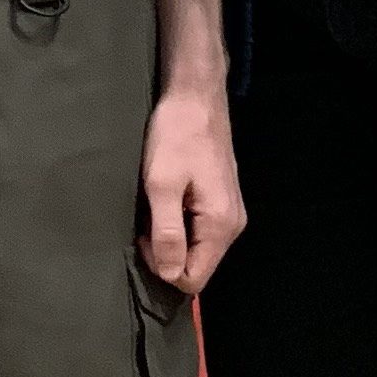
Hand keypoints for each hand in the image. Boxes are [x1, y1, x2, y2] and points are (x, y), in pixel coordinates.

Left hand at [139, 79, 244, 295]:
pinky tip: (165, 198)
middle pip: (196, 266)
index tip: (144, 236)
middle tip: (145, 218)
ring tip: (154, 205)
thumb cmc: (176, 136)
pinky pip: (198, 231)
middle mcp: (232, 226)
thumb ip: (166, 232)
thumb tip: (170, 274)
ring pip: (196, 249)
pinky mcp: (222, 202)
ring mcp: (229, 214)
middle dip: (165, 253)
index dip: (163, 268)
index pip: (193, 279)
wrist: (196, 97)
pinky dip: (177, 223)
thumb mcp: (162, 184)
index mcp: (221, 226)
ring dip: (170, 236)